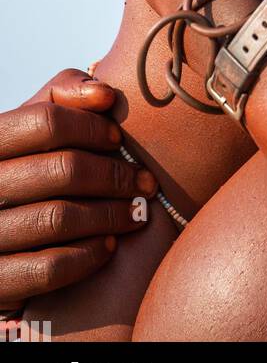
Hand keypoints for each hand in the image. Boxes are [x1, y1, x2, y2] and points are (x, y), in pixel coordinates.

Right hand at [0, 72, 149, 308]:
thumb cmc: (24, 168)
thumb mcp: (30, 127)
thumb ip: (61, 97)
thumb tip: (105, 94)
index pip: (47, 121)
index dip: (92, 127)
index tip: (119, 139)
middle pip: (62, 170)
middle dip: (114, 175)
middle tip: (145, 183)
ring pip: (58, 218)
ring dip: (110, 215)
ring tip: (137, 213)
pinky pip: (46, 269)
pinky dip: (86, 257)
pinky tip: (109, 246)